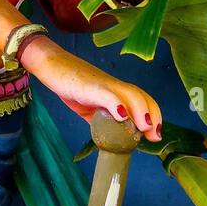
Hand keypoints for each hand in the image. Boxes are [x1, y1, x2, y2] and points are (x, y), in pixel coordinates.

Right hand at [21, 36, 161, 141]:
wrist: (51, 66)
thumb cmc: (71, 86)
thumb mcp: (89, 108)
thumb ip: (101, 120)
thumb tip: (110, 139)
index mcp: (116, 92)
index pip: (142, 101)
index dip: (153, 116)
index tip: (155, 136)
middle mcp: (114, 86)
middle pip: (141, 97)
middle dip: (152, 116)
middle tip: (154, 137)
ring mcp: (103, 85)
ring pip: (129, 94)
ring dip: (140, 110)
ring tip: (144, 127)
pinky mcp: (90, 86)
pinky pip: (106, 94)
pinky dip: (116, 104)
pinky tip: (121, 117)